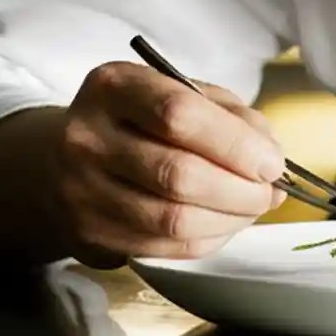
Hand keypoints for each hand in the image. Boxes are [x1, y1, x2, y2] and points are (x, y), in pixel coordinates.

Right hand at [50, 62, 285, 267]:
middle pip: (178, 174)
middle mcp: (88, 137)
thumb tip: (270, 159)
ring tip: (251, 208)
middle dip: (240, 190)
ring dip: (229, 220)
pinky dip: (208, 240)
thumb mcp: (182, 94)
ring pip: (173, 220)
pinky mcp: (89, 234)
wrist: (64, 158)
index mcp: (114, 87)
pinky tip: (223, 224)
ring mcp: (81, 190)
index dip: (236, 144)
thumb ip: (230, 116)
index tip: (272, 163)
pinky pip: (165, 248)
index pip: (179, 114)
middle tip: (269, 192)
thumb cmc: (140, 121)